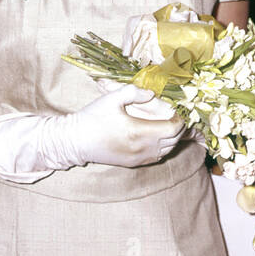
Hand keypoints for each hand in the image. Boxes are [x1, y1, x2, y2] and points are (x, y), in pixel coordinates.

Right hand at [60, 84, 185, 167]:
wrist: (75, 142)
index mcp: (140, 131)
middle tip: (175, 115)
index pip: (173, 128)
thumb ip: (133, 92)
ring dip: (172, 138)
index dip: (179, 119)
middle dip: (178, 128)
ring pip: (167, 151)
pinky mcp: (133, 164)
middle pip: (174, 140)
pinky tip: (157, 137)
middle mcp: (143, 148)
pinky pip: (157, 157)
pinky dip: (163, 147)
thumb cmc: (92, 118)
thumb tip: (151, 93)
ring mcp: (138, 158)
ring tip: (167, 125)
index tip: (177, 110)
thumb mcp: (111, 98)